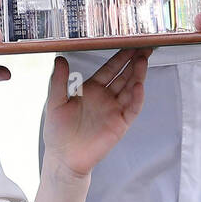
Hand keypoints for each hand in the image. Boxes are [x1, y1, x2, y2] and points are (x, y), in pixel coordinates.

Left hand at [41, 50, 149, 177]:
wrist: (63, 158)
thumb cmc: (58, 131)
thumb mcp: (55, 102)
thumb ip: (58, 80)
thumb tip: (60, 57)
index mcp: (91, 89)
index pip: (110, 68)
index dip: (120, 56)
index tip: (129, 43)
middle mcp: (105, 97)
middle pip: (124, 75)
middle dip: (135, 61)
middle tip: (145, 47)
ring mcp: (114, 110)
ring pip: (130, 89)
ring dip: (137, 75)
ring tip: (143, 60)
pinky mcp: (120, 124)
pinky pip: (131, 109)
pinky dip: (136, 97)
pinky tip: (139, 85)